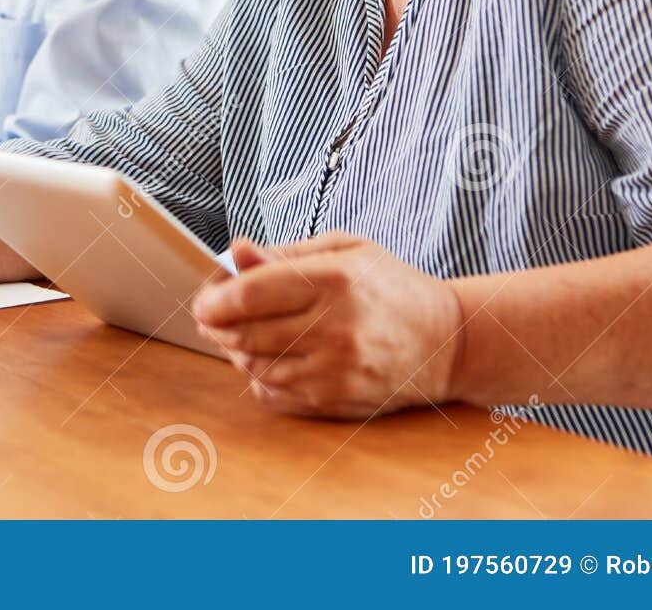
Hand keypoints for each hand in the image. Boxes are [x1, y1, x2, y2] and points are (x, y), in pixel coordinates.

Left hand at [192, 234, 463, 418]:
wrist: (448, 342)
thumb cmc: (392, 287)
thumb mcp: (345, 251)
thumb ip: (285, 253)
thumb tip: (235, 252)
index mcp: (334, 280)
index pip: (250, 295)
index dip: (214, 298)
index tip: (203, 299)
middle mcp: (334, 328)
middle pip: (244, 333)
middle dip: (215, 324)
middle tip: (210, 316)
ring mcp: (335, 370)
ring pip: (254, 365)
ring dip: (236, 349)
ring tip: (243, 333)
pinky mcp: (335, 400)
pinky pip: (272, 393)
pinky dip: (259, 376)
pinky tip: (270, 358)